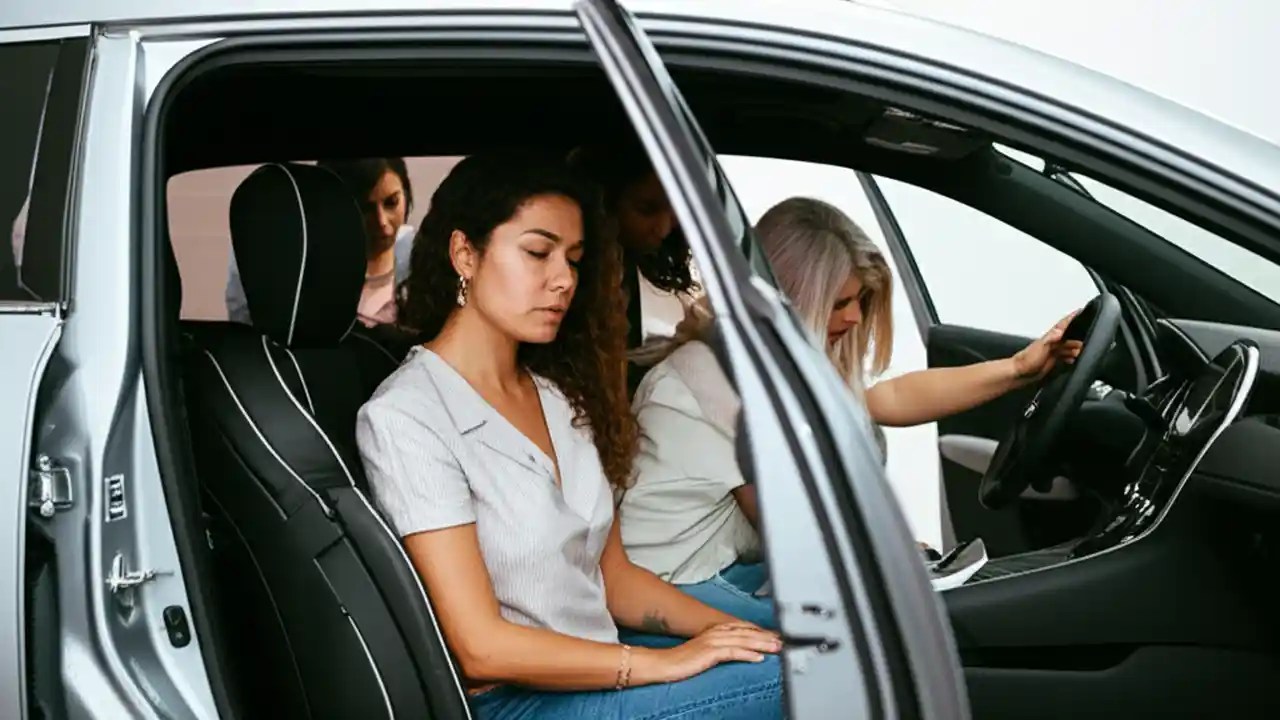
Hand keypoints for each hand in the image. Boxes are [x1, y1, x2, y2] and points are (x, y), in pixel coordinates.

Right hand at [632, 622, 780, 684]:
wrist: (664, 664)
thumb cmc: (682, 660)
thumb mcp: (704, 651)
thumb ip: (720, 648)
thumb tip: (735, 651)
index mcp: (715, 631)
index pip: (743, 629)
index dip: (760, 632)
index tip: (775, 636)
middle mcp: (715, 633)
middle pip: (746, 633)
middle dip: (766, 637)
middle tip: (782, 641)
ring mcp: (712, 642)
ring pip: (743, 641)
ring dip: (762, 644)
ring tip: (776, 648)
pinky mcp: (710, 653)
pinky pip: (733, 653)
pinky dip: (747, 654)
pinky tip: (759, 658)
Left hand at [1011, 310, 1084, 381]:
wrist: (1020, 373)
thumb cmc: (1027, 360)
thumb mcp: (1040, 346)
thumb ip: (1050, 338)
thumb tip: (1060, 331)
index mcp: (1050, 337)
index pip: (1063, 324)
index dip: (1072, 317)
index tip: (1080, 310)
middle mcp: (1052, 343)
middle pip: (1068, 336)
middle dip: (1078, 336)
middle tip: (1088, 338)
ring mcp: (1052, 352)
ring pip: (1067, 347)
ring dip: (1076, 348)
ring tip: (1084, 350)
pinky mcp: (1051, 360)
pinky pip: (1064, 356)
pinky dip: (1071, 357)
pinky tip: (1074, 359)